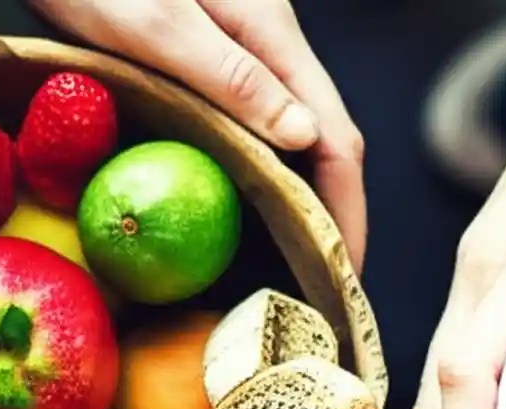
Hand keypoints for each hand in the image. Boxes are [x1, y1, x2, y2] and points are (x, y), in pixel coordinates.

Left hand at [27, 0, 365, 270]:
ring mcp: (246, 50)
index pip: (336, 137)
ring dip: (308, 199)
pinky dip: (271, 175)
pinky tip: (257, 209)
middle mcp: (271, 43)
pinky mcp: (215, 58)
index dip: (347, 211)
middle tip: (327, 285)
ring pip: (296, 135)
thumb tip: (306, 139)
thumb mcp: (159, 26)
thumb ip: (234, 78)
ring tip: (301, 261)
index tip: (345, 275)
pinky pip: (259, 126)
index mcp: (272, 35)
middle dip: (336, 215)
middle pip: (327, 140)